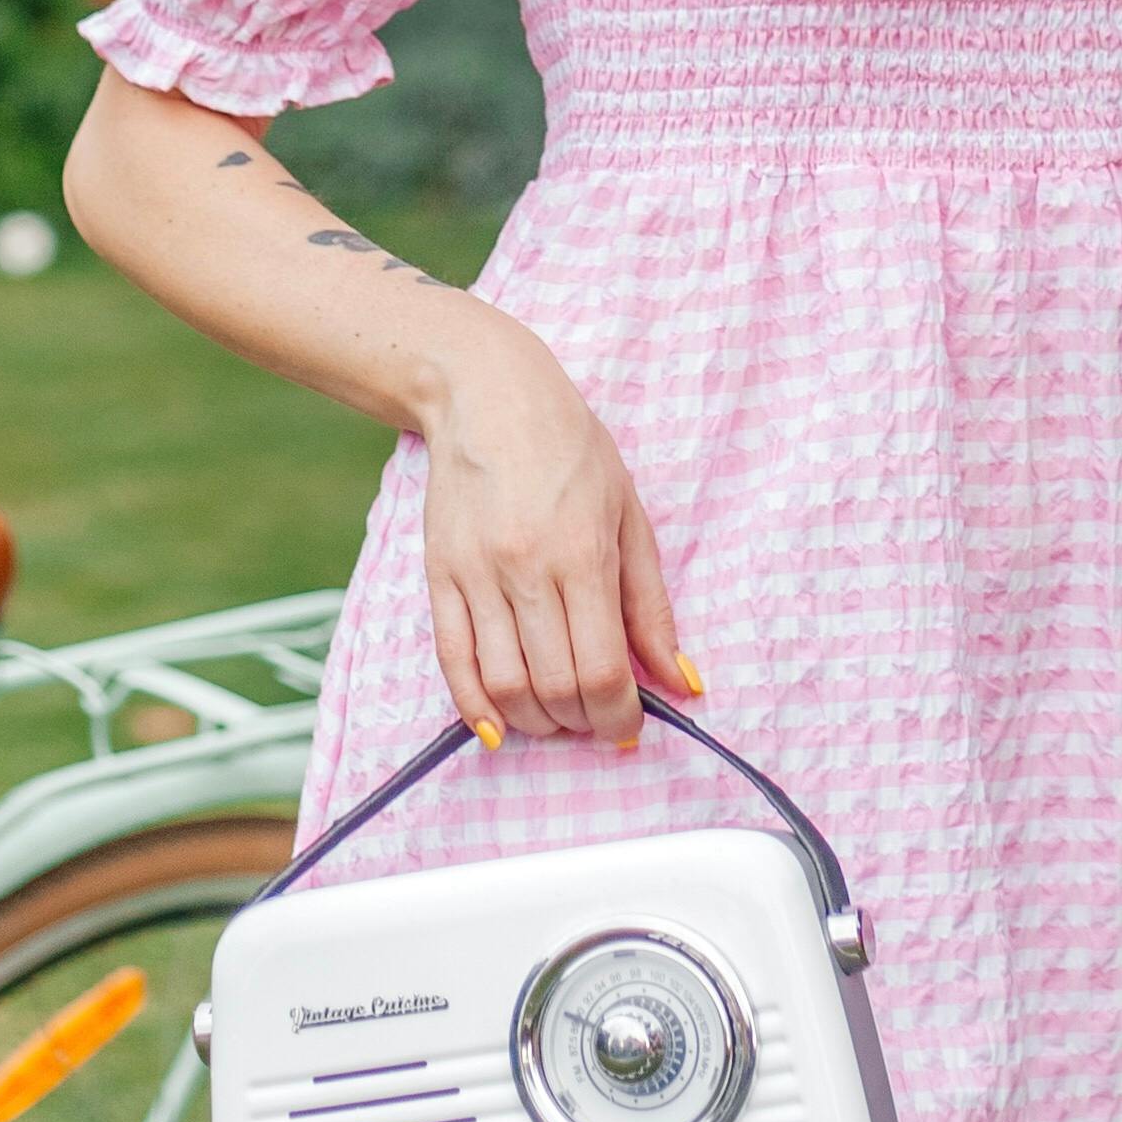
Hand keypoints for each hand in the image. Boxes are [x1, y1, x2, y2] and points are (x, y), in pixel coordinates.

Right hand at [419, 311, 685, 748]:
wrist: (487, 396)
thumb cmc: (572, 450)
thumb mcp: (629, 516)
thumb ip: (652, 608)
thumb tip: (683, 683)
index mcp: (583, 554)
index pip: (603, 670)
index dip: (620, 717)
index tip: (630, 726)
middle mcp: (526, 570)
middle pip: (555, 687)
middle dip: (582, 722)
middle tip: (596, 717)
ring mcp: (476, 575)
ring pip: (504, 685)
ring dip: (535, 721)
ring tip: (556, 714)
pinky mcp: (439, 576)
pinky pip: (453, 661)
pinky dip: (475, 707)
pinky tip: (498, 724)